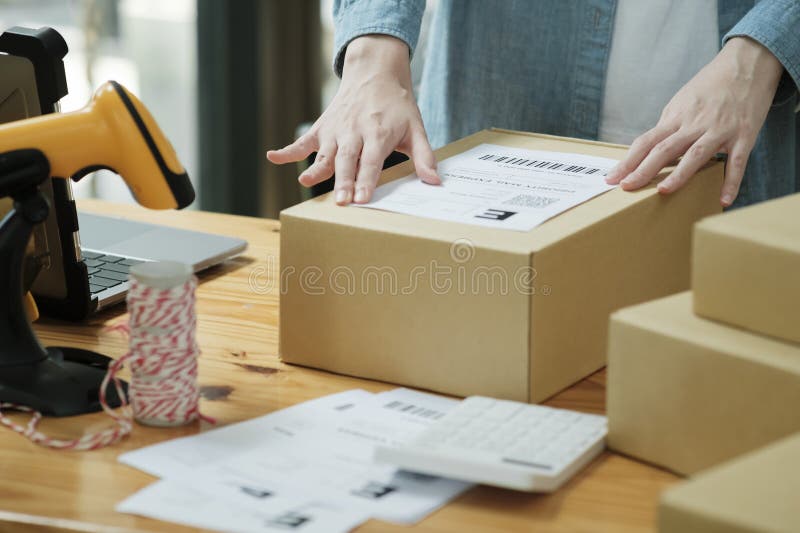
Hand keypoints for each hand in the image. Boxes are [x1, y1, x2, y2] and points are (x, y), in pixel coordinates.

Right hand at [266, 35, 439, 205]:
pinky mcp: (322, 128)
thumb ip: (425, 157)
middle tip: (341, 201)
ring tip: (305, 183)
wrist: (375, 72)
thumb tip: (435, 182)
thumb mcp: (417, 128)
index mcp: (378, 133)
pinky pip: (303, 142)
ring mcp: (336, 130)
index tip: (363, 199)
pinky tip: (272, 158)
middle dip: (344, 181)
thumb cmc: (397, 106)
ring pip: (325, 153)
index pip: (372, 161)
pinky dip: (287, 151)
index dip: (367, 180)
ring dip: (317, 169)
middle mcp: (355, 132)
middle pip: (348, 160)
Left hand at [606, 37, 783, 206]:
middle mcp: (695, 124)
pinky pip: (737, 162)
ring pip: (696, 154)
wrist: (749, 64)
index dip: (628, 161)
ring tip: (663, 191)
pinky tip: (724, 200)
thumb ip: (669, 127)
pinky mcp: (744, 135)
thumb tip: (650, 151)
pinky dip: (731, 182)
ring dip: (679, 174)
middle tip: (626, 187)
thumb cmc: (711, 86)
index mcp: (676, 117)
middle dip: (643, 169)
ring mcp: (720, 130)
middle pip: (664, 149)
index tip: (611, 178)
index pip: (646, 141)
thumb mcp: (683, 102)